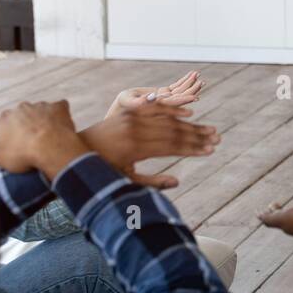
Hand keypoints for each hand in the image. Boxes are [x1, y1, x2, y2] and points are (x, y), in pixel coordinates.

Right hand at [0, 101, 86, 178]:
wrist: (51, 149)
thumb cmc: (23, 155)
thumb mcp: (0, 158)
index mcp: (5, 118)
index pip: (3, 121)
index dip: (9, 132)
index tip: (15, 142)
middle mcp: (21, 107)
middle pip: (22, 114)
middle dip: (26, 123)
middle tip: (32, 139)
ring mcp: (41, 105)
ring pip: (40, 110)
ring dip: (43, 119)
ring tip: (48, 135)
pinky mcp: (58, 107)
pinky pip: (59, 107)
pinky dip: (60, 114)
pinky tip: (62, 124)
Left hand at [80, 103, 217, 176]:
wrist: (75, 151)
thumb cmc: (101, 172)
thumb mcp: (125, 181)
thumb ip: (151, 183)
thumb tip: (178, 182)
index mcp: (135, 148)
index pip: (172, 146)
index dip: (193, 149)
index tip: (210, 151)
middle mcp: (134, 129)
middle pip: (174, 131)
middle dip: (198, 136)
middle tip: (217, 139)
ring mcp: (131, 118)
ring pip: (168, 119)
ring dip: (191, 124)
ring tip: (209, 129)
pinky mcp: (128, 110)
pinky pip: (155, 109)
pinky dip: (173, 110)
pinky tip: (189, 113)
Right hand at [107, 70, 204, 119]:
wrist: (115, 117)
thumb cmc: (118, 111)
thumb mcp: (126, 103)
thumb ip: (138, 102)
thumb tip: (152, 97)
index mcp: (156, 110)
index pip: (172, 106)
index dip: (184, 101)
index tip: (195, 97)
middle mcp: (162, 107)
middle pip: (180, 98)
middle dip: (190, 89)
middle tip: (201, 81)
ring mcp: (164, 100)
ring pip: (180, 92)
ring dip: (189, 83)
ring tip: (197, 74)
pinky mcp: (162, 94)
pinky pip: (176, 87)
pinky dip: (183, 80)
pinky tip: (192, 74)